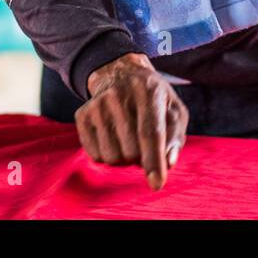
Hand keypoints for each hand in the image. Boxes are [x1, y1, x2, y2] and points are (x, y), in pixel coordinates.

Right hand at [77, 53, 188, 190]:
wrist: (120, 74)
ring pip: (112, 156)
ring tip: (130, 141)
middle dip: (142, 158)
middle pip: (131, 149)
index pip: (151, 132)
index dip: (154, 161)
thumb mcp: (173, 109)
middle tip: (145, 146)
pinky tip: (115, 139)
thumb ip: (175, 136)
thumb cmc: (154, 98)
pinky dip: (108, 156)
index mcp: (150, 91)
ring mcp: (98, 105)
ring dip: (125, 159)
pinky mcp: (82, 115)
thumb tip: (169, 163)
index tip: (157, 184)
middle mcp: (121, 95)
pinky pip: (95, 154)